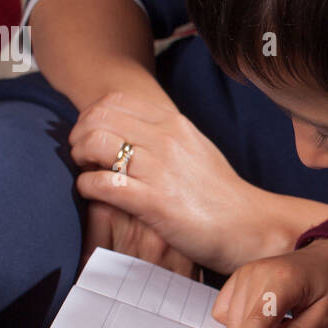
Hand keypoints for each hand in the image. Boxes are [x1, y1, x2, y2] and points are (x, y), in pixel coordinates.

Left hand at [68, 91, 283, 273]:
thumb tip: (131, 131)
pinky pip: (102, 183)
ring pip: (95, 144)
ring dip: (80, 158)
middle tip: (81, 155)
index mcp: (174, 124)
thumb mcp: (195, 150)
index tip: (91, 135)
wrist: (249, 227)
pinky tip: (93, 195)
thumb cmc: (220, 195)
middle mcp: (166, 140)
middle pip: (97, 118)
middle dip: (78, 135)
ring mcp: (160, 170)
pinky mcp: (155, 202)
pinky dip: (87, 187)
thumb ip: (165, 136)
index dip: (92, 115)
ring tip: (86, 172)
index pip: (115, 100)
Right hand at [211, 239, 327, 327]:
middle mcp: (258, 273)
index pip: (259, 320)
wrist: (326, 261)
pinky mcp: (236, 276)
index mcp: (284, 281)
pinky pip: (222, 311)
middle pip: (241, 326)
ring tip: (277, 315)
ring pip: (230, 322)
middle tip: (286, 323)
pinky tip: (260, 311)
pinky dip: (238, 318)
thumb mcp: (325, 318)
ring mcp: (244, 272)